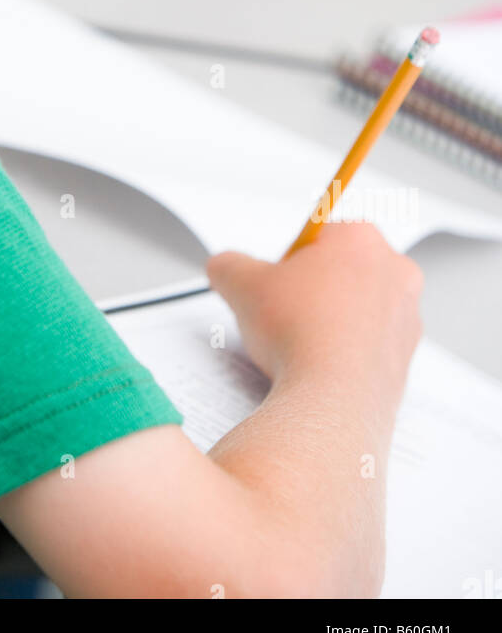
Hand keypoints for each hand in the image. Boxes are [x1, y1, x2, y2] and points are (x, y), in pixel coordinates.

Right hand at [206, 220, 423, 400]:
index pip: (318, 233)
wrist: (332, 400)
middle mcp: (394, 269)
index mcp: (360, 237)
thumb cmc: (300, 333)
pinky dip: (346, 350)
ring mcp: (407, 314)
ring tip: (301, 343)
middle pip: (342, 268)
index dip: (290, 258)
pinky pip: (368, 343)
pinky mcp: (407, 355)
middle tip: (285, 311)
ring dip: (330, 319)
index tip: (277, 280)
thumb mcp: (241, 284)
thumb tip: (225, 269)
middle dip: (313, 287)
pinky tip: (320, 365)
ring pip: (358, 306)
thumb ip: (229, 265)